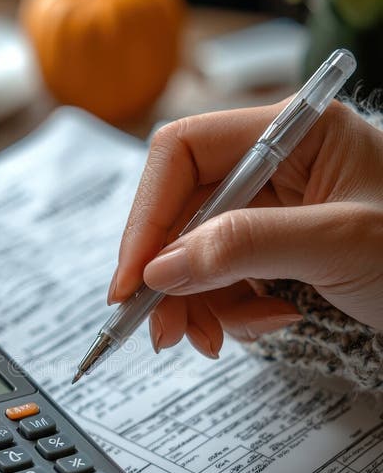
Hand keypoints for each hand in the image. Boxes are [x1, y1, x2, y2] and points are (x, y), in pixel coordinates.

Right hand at [109, 100, 382, 356]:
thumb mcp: (339, 244)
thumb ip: (246, 246)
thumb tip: (160, 268)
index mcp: (294, 133)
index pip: (183, 153)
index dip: (147, 216)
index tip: (132, 282)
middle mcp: (276, 165)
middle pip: (183, 210)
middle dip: (171, 275)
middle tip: (166, 331)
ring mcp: (274, 208)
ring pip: (198, 251)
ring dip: (199, 301)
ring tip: (222, 339)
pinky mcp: (276, 247)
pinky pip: (226, 277)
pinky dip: (233, 309)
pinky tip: (269, 320)